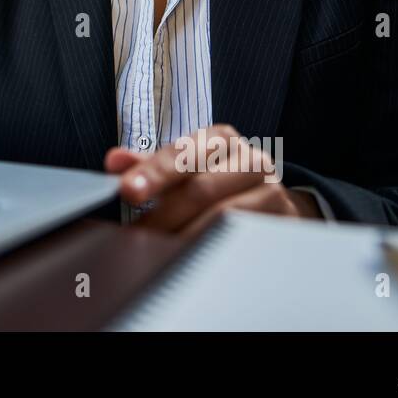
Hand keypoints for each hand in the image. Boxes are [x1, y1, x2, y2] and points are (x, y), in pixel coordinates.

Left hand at [104, 123, 319, 236]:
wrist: (272, 200)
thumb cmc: (218, 179)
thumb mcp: (187, 165)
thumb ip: (150, 164)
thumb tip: (114, 161)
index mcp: (221, 139)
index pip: (182, 154)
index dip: (153, 173)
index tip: (128, 190)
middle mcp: (251, 160)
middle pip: (201, 188)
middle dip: (163, 213)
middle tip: (137, 234)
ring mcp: (272, 192)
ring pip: (222, 217)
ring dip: (185, 236)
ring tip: (158, 249)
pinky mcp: (283, 223)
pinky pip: (242, 239)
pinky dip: (213, 249)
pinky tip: (193, 259)